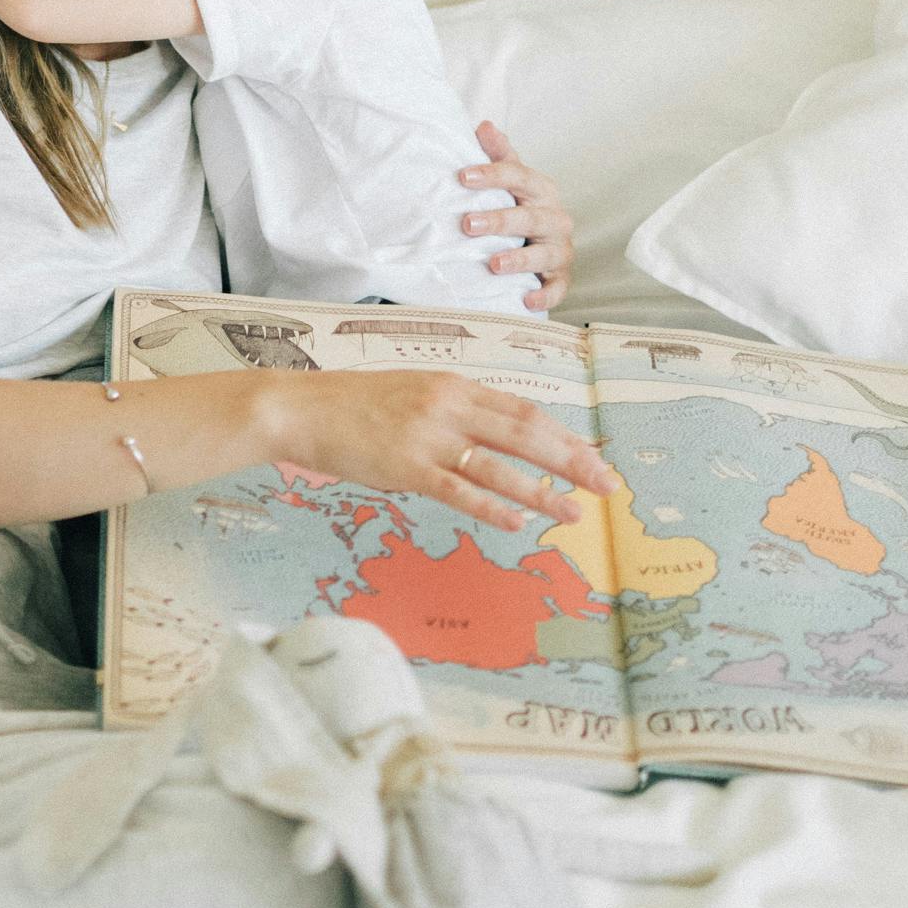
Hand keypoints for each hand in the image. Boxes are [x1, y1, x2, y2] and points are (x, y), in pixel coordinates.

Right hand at [263, 370, 615, 538]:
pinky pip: (459, 490)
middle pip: (525, 433)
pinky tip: (517, 522)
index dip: (564, 436)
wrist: (301, 409)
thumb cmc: (353, 405)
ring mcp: (427, 436)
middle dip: (572, 461)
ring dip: (542, 491)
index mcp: (453, 385)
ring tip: (573, 513)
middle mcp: (448, 405)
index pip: (523, 410)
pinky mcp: (405, 466)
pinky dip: (492, 506)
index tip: (594, 457)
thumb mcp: (412, 392)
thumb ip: (453, 410)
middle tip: (606, 485)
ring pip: (500, 465)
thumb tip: (492, 436)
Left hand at [460, 123, 572, 312]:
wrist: (543, 243)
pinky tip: (525, 300)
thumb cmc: (520, 206)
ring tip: (493, 264)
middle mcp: (555, 218)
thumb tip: (484, 125)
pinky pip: (557, 288)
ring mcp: (560, 249)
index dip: (492, 175)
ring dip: (519, 258)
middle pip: (529, 217)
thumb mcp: (510, 179)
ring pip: (544, 253)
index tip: (462, 176)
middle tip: (467, 224)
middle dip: (499, 220)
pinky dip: (544, 295)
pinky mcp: (561, 278)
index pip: (518, 176)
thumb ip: (499, 155)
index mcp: (541, 190)